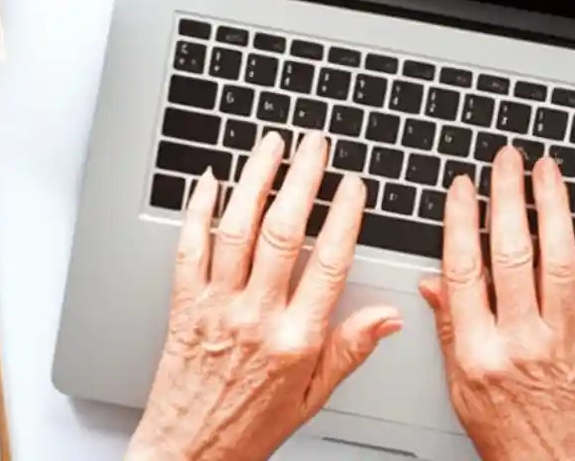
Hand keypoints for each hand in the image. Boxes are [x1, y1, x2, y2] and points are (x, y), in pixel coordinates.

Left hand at [126, 131, 401, 460]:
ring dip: (255, 180)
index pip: (328, 262)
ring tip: (271, 145)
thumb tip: (390, 316)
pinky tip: (212, 181)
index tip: (354, 185)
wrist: (188, 453)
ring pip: (236, 229)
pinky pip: (189, 247)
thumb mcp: (315, 397)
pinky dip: (199, 210)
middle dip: (301, 179)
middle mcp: (255, 315)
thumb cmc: (251, 427)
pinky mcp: (184, 305)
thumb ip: (351, 349)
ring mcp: (216, 306)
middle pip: (281, 232)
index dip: (344, 216)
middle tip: (315, 144)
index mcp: (295, 338)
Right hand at [420, 148, 574, 460]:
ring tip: (547, 172)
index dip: (460, 221)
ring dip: (553, 208)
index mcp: (479, 350)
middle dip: (507, 197)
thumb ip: (449, 329)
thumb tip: (432, 282)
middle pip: (512, 253)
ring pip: (560, 259)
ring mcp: (563, 337)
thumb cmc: (508, 434)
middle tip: (506, 160)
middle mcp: (522, 339)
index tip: (461, 187)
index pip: (465, 270)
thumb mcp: (459, 388)